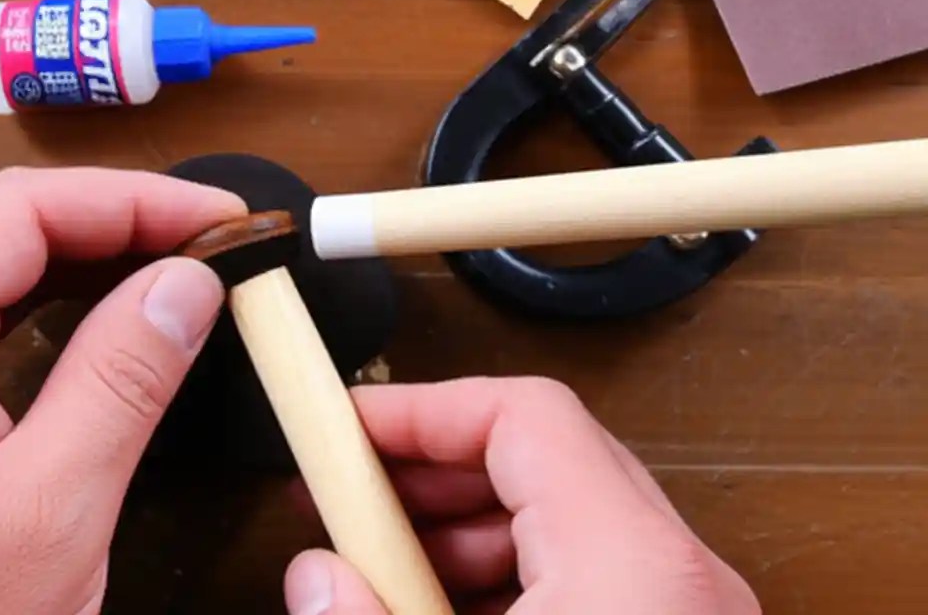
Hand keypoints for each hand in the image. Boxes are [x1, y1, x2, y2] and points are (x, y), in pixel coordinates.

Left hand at [0, 168, 245, 613]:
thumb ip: (120, 380)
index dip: (128, 200)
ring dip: (64, 248)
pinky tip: (81, 308)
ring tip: (156, 261)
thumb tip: (182, 283)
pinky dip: (22, 294)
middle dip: (101, 215)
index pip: (11, 212)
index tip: (212, 217)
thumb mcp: (50, 514)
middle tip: (196, 237)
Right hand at [284, 377, 759, 614]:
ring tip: (385, 568)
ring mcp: (686, 609)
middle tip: (353, 496)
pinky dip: (512, 579)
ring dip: (465, 530)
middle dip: (432, 472)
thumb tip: (316, 577)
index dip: (423, 409)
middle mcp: (679, 578)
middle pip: (543, 462)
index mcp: (634, 568)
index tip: (351, 426)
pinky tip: (444, 610)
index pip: (524, 415)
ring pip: (565, 523)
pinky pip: (591, 578)